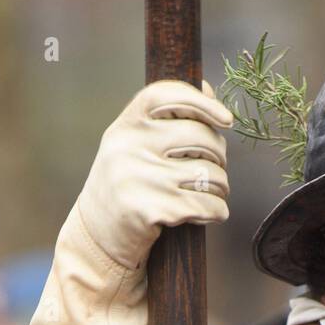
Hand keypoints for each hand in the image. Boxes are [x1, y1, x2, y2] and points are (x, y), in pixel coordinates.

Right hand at [78, 79, 233, 270]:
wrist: (98, 234)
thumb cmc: (126, 185)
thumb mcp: (135, 145)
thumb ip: (166, 120)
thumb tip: (208, 90)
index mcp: (126, 124)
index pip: (168, 96)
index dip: (203, 103)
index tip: (226, 119)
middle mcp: (129, 147)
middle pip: (201, 137)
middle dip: (220, 156)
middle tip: (216, 169)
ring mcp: (140, 178)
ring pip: (209, 175)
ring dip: (221, 188)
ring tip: (211, 194)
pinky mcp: (151, 210)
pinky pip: (206, 206)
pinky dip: (216, 212)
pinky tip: (207, 213)